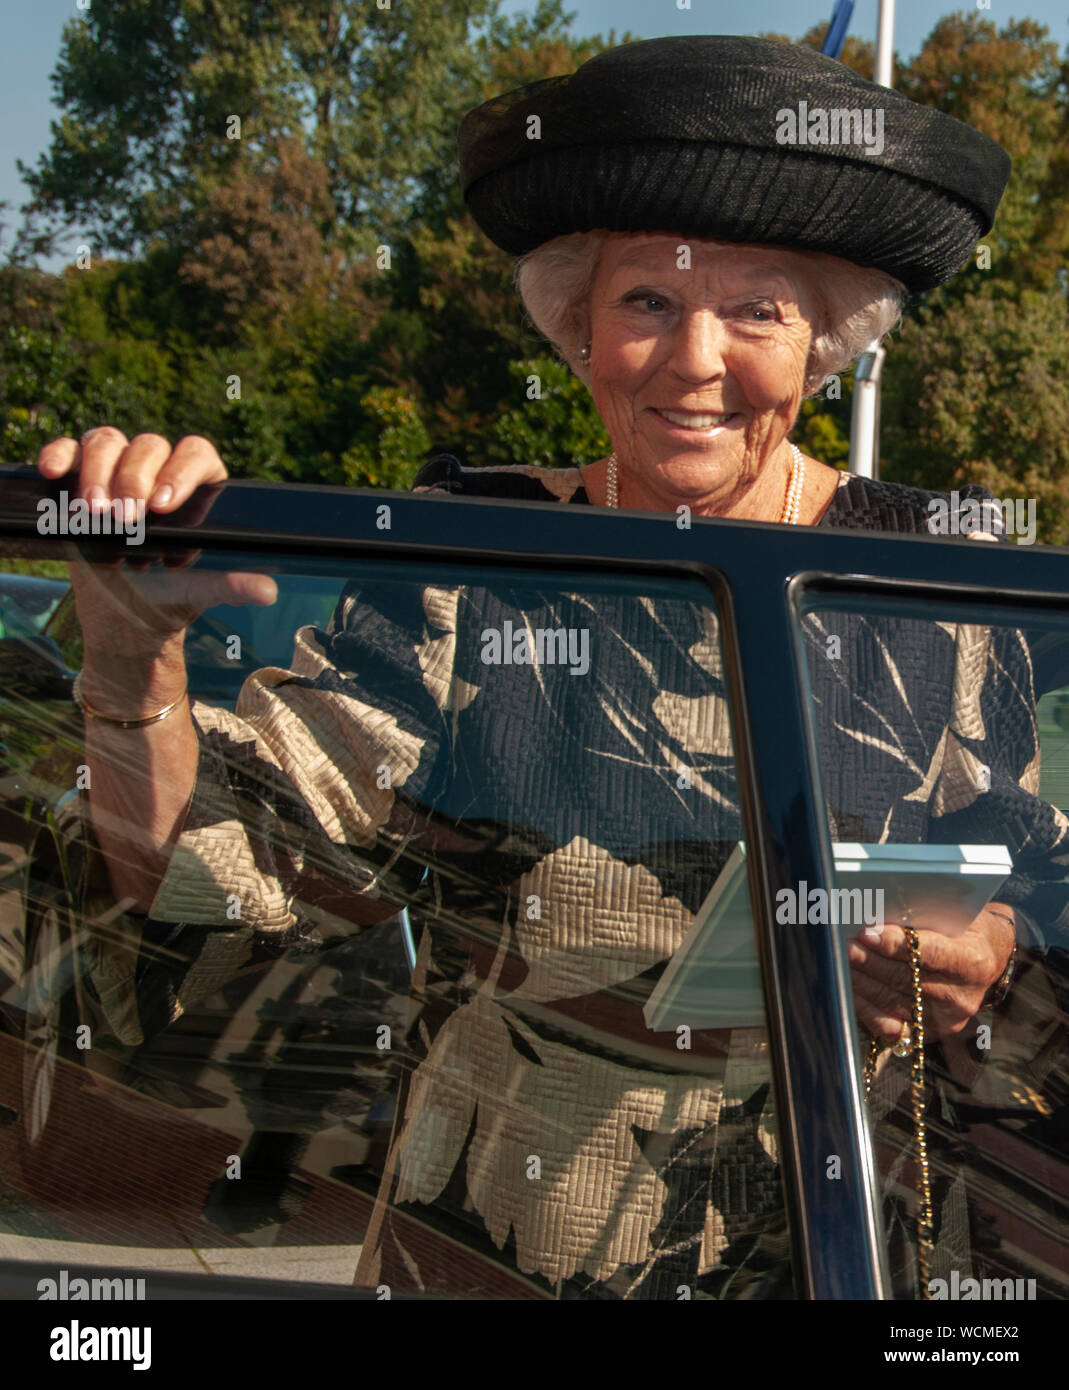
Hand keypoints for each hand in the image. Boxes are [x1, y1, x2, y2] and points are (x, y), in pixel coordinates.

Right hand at [36, 429, 276, 698]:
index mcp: (198, 489)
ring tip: (93, 514)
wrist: (123, 616)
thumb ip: (231, 588)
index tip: (163, 505)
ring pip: (108, 442)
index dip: (181, 471)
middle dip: (133, 479)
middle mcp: (160, 472)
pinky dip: (60, 455)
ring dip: (98, 473)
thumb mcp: (199, 593)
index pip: (197, 454)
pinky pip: (69, 452)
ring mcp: (118, 471)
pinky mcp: (81, 479)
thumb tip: (266, 591)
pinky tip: (53, 473)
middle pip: (149, 446)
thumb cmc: (169, 597)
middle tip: (124, 519)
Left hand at [847, 903, 1015, 1041]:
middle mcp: (961, 996)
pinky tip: (847, 988)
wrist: (989, 959)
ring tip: (837, 960)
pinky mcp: (929, 1033)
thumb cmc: (967, 928)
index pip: (930, 953)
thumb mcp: (958, 915)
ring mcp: (945, 1019)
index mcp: (973, 961)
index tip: (867, 932)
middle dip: (867, 960)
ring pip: (891, 1000)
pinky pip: (889, 1025)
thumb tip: (876, 913)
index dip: (896, 943)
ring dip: (859, 980)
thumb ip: (924, 917)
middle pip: (904, 978)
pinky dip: (864, 1007)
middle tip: (840, 942)